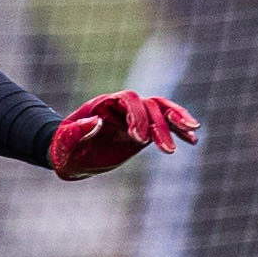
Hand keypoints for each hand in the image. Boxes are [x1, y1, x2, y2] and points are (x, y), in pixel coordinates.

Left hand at [49, 91, 199, 179]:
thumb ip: (76, 132)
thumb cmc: (64, 149)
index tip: (139, 139)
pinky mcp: (144, 130)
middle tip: (168, 149)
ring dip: (177, 121)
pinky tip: (193, 140)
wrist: (71, 156)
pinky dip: (179, 130)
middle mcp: (122, 107)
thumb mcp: (65, 143)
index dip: (136, 116)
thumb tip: (95, 121)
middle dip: (160, 125)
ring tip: (192, 134)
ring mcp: (135, 117)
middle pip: (149, 105)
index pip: (127, 100)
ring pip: (161, 111)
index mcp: (103, 104)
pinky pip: (165, 126)